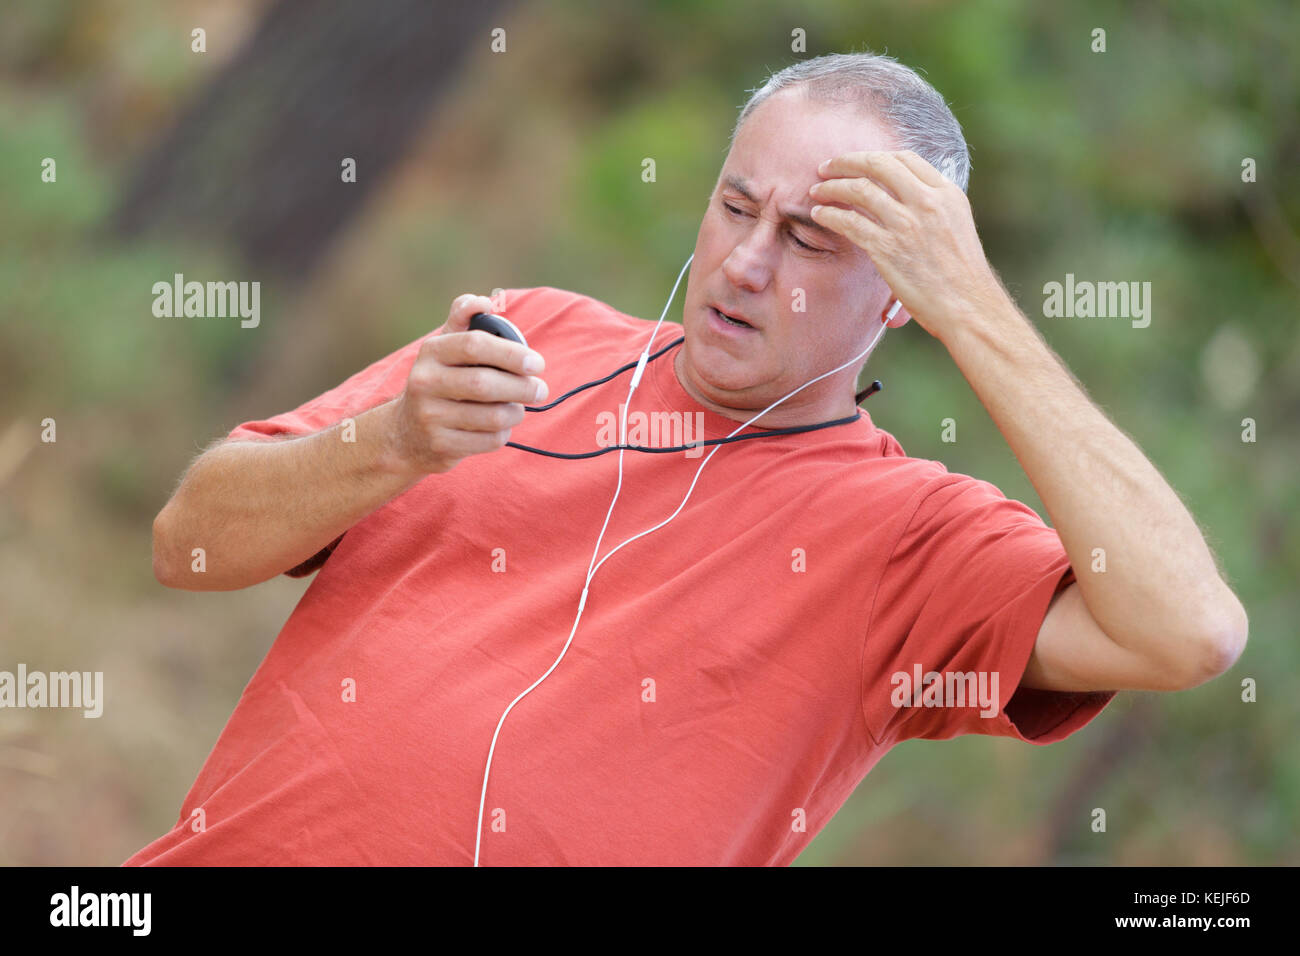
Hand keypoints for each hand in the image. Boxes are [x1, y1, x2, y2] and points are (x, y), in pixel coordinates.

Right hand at [389, 293, 547, 474]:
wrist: (405, 433)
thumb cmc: (439, 382)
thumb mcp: (444, 348)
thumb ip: (464, 320)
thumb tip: (485, 300)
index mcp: (432, 352)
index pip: (475, 345)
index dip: (511, 353)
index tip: (537, 363)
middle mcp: (425, 383)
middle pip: (484, 384)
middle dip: (521, 387)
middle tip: (540, 389)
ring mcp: (430, 417)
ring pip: (492, 416)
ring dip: (515, 412)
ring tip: (518, 407)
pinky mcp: (441, 446)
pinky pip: (489, 440)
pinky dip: (503, 433)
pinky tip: (499, 426)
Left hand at [809, 150, 1007, 341]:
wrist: (969, 307)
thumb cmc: (962, 276)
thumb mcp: (956, 225)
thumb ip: (932, 206)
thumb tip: (903, 198)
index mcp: (947, 193)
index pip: (904, 159)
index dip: (874, 156)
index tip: (856, 162)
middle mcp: (927, 202)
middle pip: (878, 164)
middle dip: (847, 161)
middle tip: (826, 167)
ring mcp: (907, 224)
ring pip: (859, 190)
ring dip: (832, 187)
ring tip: (816, 191)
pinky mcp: (888, 249)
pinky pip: (850, 222)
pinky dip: (830, 215)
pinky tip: (819, 215)